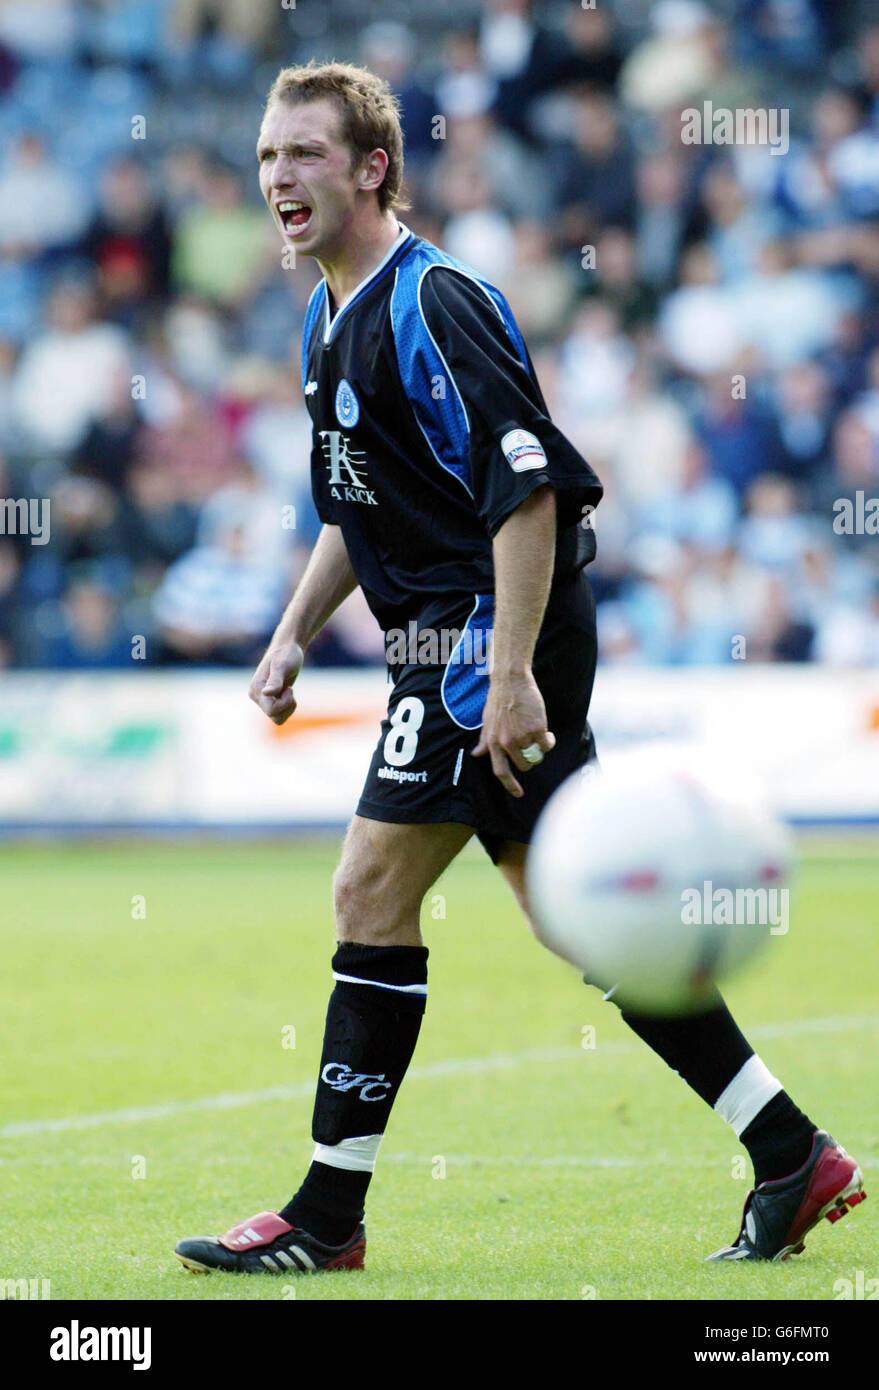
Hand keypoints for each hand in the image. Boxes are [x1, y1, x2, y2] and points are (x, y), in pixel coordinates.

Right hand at [248, 640, 303, 724]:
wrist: (288, 649)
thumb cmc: (286, 655)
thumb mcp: (282, 666)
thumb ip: (275, 680)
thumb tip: (266, 693)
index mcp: (255, 689)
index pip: (270, 709)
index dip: (284, 702)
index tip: (289, 688)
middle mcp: (256, 696)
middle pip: (274, 716)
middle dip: (287, 704)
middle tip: (290, 688)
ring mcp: (262, 700)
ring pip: (277, 719)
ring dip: (288, 708)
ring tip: (289, 691)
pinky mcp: (270, 701)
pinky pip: (280, 716)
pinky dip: (288, 708)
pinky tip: (288, 693)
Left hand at [471, 669, 554, 796]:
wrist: (510, 681)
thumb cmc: (497, 700)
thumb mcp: (486, 722)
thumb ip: (484, 740)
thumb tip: (476, 754)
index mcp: (493, 742)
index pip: (500, 771)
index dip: (510, 785)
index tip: (518, 793)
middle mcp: (507, 742)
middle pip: (524, 765)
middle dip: (529, 760)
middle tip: (531, 748)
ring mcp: (522, 736)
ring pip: (537, 756)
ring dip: (540, 750)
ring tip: (538, 736)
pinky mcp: (537, 728)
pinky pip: (547, 745)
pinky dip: (549, 741)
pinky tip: (547, 732)